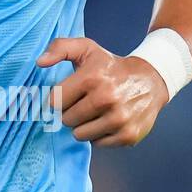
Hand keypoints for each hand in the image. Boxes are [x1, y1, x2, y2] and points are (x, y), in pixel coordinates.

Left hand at [36, 37, 167, 146]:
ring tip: (95, 112)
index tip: (70, 93)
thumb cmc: (111, 65)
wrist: (151, 79)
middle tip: (84, 102)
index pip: (55, 101)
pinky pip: (97, 143)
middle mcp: (106, 98)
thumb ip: (59, 48)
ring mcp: (119, 119)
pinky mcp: (129, 135)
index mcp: (92, 77)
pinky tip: (107, 120)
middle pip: (66, 119)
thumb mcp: (86, 48)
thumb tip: (40, 62)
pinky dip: (98, 134)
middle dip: (71, 112)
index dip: (59, 98)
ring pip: (79, 134)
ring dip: (83, 125)